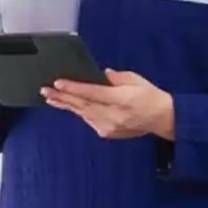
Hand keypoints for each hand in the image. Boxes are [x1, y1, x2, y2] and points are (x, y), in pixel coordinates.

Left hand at [41, 70, 174, 139]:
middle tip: (46, 91)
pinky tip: (69, 106)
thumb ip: (116, 77)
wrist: (161, 118)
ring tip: (51, 98)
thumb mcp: (136, 79)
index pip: (92, 93)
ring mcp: (109, 126)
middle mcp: (113, 114)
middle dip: (62, 97)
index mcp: (121, 98)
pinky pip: (89, 120)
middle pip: (82, 105)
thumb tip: (101, 75)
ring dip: (66, 105)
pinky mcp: (107, 132)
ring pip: (82, 114)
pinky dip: (79, 112)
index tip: (59, 83)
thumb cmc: (150, 96)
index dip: (74, 88)